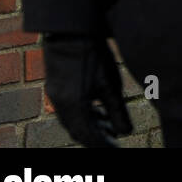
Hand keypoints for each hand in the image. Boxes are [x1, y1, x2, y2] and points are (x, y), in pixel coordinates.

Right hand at [42, 33, 132, 147]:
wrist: (72, 32)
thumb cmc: (94, 56)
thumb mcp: (109, 85)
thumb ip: (117, 110)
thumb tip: (126, 132)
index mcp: (73, 106)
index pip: (87, 135)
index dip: (102, 145)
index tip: (115, 149)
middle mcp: (60, 104)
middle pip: (77, 131)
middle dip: (95, 139)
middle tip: (112, 143)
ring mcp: (55, 95)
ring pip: (72, 121)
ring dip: (89, 127)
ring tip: (109, 129)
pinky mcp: (55, 86)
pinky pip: (67, 110)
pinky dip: (82, 115)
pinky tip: (96, 112)